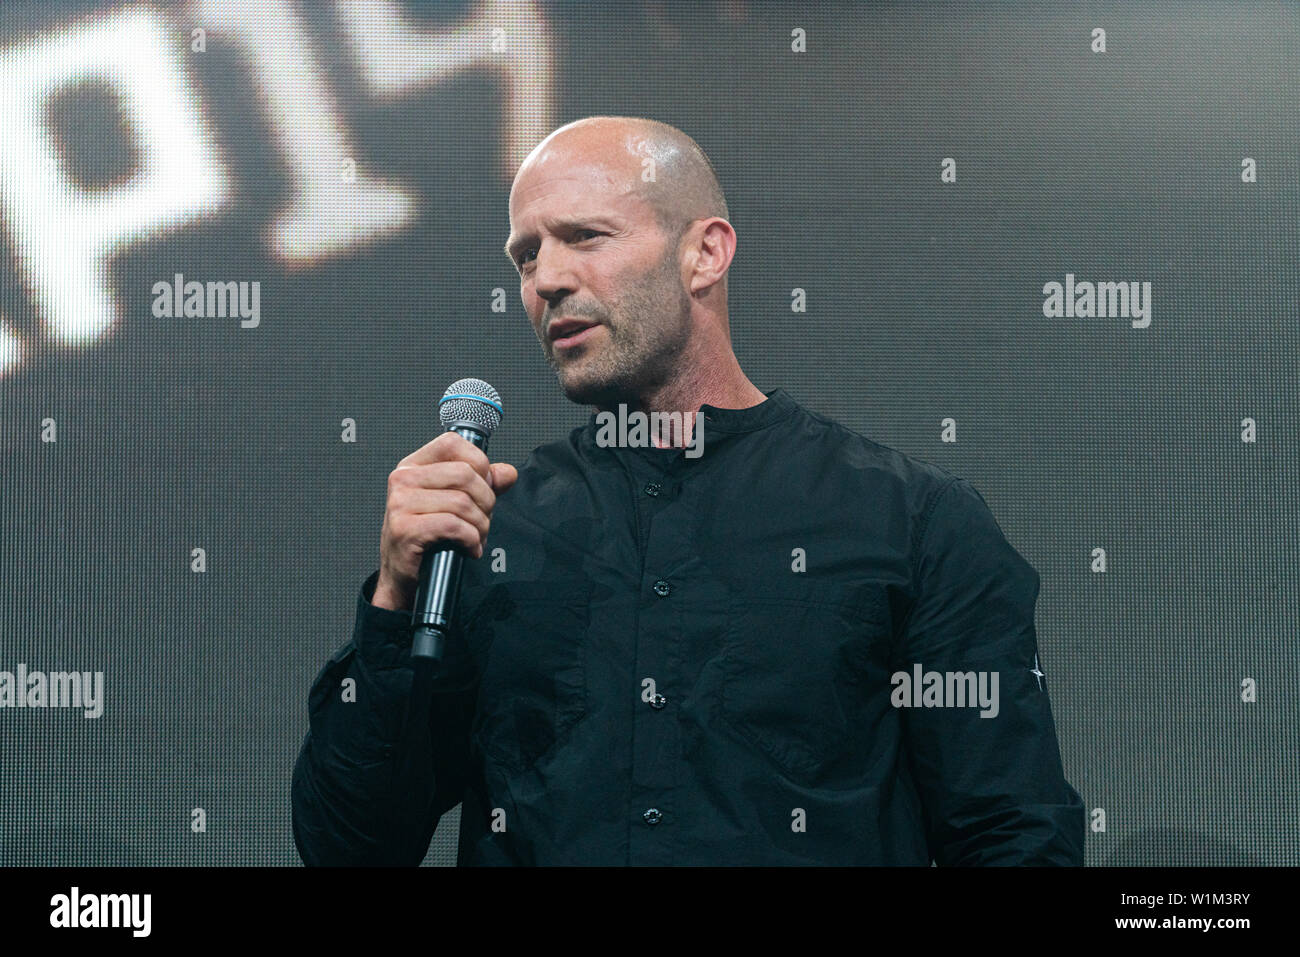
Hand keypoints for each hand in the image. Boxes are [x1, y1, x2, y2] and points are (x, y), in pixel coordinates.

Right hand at [372, 431, 517, 610]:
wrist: (403, 576)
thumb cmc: (428, 538)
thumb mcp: (456, 504)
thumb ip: (484, 484)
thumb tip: (508, 473)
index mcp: (414, 466)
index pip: (453, 443)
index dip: (479, 463)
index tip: (484, 486)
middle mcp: (403, 479)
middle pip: (464, 474)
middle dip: (486, 501)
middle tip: (483, 520)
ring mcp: (400, 503)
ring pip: (462, 502)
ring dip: (480, 525)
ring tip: (476, 537)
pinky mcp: (404, 529)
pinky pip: (453, 525)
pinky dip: (470, 539)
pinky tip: (469, 548)